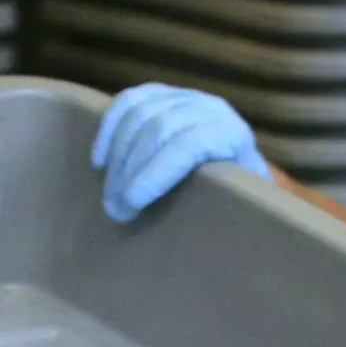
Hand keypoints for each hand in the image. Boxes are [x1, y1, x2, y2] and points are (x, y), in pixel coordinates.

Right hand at [92, 83, 271, 222]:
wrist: (238, 168)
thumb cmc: (241, 200)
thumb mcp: (245, 208)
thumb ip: (231, 213)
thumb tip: (209, 252)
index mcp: (233, 135)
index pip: (190, 143)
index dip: (156, 172)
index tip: (131, 204)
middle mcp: (210, 108)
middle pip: (159, 128)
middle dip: (131, 170)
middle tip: (115, 209)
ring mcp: (184, 97)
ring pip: (139, 115)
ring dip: (117, 157)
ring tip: (110, 194)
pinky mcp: (160, 94)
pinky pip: (126, 103)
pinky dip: (108, 131)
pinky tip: (99, 161)